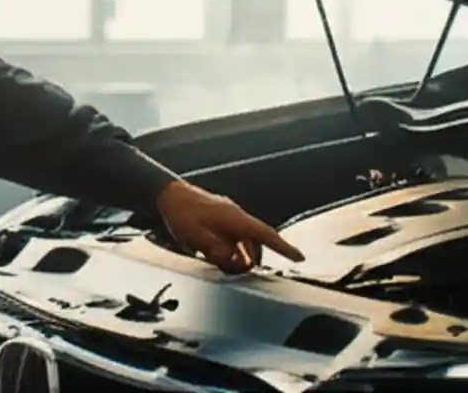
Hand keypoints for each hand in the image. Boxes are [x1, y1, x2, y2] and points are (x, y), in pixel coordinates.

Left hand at [156, 180, 304, 273]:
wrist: (168, 194)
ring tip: (232, 267)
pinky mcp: (220, 219)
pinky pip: (234, 236)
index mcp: (234, 219)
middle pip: (257, 240)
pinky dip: (233, 248)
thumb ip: (215, 249)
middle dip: (255, 258)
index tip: (299, 257)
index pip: (265, 234)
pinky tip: (222, 257)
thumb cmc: (181, 214)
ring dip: (243, 255)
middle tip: (246, 273)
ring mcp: (228, 216)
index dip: (283, 247)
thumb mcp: (195, 235)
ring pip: (245, 240)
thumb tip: (232, 260)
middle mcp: (236, 216)